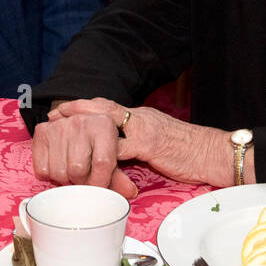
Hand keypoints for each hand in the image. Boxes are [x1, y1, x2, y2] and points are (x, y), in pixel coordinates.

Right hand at [32, 97, 137, 198]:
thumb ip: (119, 175)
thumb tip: (129, 191)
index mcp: (104, 125)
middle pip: (78, 169)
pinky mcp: (41, 132)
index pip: (102, 163)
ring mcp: (59, 126)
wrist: (74, 122)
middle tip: (84, 177)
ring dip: (66, 179)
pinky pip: (42, 169)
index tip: (99, 189)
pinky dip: (50, 174)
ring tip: (72, 170)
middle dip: (82, 181)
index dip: (100, 182)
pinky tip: (59, 163)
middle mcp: (81, 121)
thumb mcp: (111, 155)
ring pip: (59, 172)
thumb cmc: (96, 142)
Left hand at [48, 98, 235, 189]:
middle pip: (102, 107)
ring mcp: (143, 128)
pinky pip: (120, 148)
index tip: (63, 109)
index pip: (107, 106)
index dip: (84, 106)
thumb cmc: (187, 150)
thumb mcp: (158, 139)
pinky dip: (103, 155)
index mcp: (140, 115)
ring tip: (64, 131)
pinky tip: (89, 159)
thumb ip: (137, 140)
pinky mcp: (149, 144)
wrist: (211, 152)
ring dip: (84, 128)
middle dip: (76, 110)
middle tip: (54, 115)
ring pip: (106, 123)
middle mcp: (139, 117)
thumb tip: (117, 148)